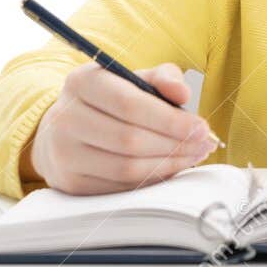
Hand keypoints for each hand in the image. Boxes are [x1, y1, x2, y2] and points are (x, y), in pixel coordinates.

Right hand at [24, 62, 215, 194]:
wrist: (66, 129)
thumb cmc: (110, 100)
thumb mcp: (134, 79)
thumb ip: (162, 78)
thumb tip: (182, 92)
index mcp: (81, 82)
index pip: (128, 104)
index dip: (169, 119)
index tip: (201, 127)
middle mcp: (64, 117)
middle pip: (129, 139)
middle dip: (174, 145)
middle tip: (203, 144)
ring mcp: (63, 153)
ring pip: (125, 168)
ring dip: (167, 165)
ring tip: (193, 156)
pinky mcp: (69, 182)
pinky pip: (119, 187)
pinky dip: (150, 181)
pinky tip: (170, 169)